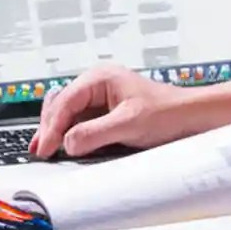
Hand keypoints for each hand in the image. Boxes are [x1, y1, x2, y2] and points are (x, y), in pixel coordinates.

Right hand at [29, 64, 200, 157]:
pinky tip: (62, 146)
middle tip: (40, 151)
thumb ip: (95, 133)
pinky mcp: (105, 111)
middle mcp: (97, 83)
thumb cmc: (166, 113)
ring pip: (67, 112)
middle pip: (60, 104)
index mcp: (100, 78)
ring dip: (55, 130)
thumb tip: (67, 142)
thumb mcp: (129, 124)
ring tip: (43, 149)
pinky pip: (80, 120)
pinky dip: (69, 133)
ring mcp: (100, 96)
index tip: (44, 149)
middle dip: (48, 127)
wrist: (190, 117)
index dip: (51, 127)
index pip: (65, 102)